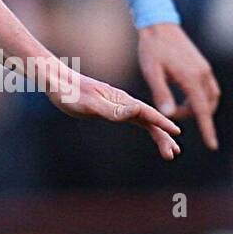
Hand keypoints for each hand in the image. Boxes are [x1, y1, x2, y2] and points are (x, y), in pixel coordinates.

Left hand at [45, 64, 181, 159]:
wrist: (56, 80)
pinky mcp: (111, 106)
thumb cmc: (68, 93)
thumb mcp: (88, 103)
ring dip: (159, 134)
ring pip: (144, 119)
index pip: (145, 112)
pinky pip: (135, 118)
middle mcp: (122, 100)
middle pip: (149, 118)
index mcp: (119, 99)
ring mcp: (118, 103)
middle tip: (173, 153)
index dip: (161, 123)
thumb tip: (137, 110)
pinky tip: (154, 134)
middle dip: (163, 135)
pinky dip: (147, 127)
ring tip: (171, 152)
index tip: (176, 134)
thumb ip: (111, 109)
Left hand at [138, 22, 220, 149]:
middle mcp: (202, 74)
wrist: (158, 25)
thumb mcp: (151, 72)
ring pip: (211, 97)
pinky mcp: (203, 65)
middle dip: (196, 116)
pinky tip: (185, 97)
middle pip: (207, 106)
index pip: (201, 110)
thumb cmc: (151, 49)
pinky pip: (209, 88)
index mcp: (190, 78)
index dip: (206, 129)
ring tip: (178, 107)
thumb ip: (161, 93)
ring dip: (199, 107)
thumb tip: (167, 114)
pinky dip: (201, 97)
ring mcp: (205, 69)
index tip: (212, 146)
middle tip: (172, 114)